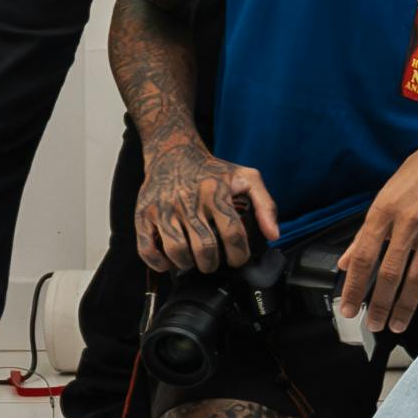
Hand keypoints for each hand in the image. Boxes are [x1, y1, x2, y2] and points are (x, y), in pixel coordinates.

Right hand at [135, 138, 279, 274]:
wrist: (173, 153)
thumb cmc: (212, 171)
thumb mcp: (246, 178)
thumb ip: (265, 205)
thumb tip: (273, 234)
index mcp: (215, 193)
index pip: (232, 234)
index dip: (239, 255)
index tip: (238, 259)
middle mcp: (188, 202)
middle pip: (204, 248)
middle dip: (213, 264)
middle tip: (214, 263)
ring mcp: (164, 209)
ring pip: (177, 252)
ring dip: (188, 264)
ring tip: (194, 261)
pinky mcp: (144, 215)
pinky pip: (146, 249)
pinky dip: (158, 263)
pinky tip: (169, 261)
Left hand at [344, 124, 417, 335]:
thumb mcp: (385, 196)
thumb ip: (364, 233)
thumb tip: (345, 263)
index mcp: (384, 211)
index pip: (364, 258)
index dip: (354, 288)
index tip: (348, 309)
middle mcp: (408, 222)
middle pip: (390, 273)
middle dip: (380, 305)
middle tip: (373, 325)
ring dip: (406, 307)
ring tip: (397, 326)